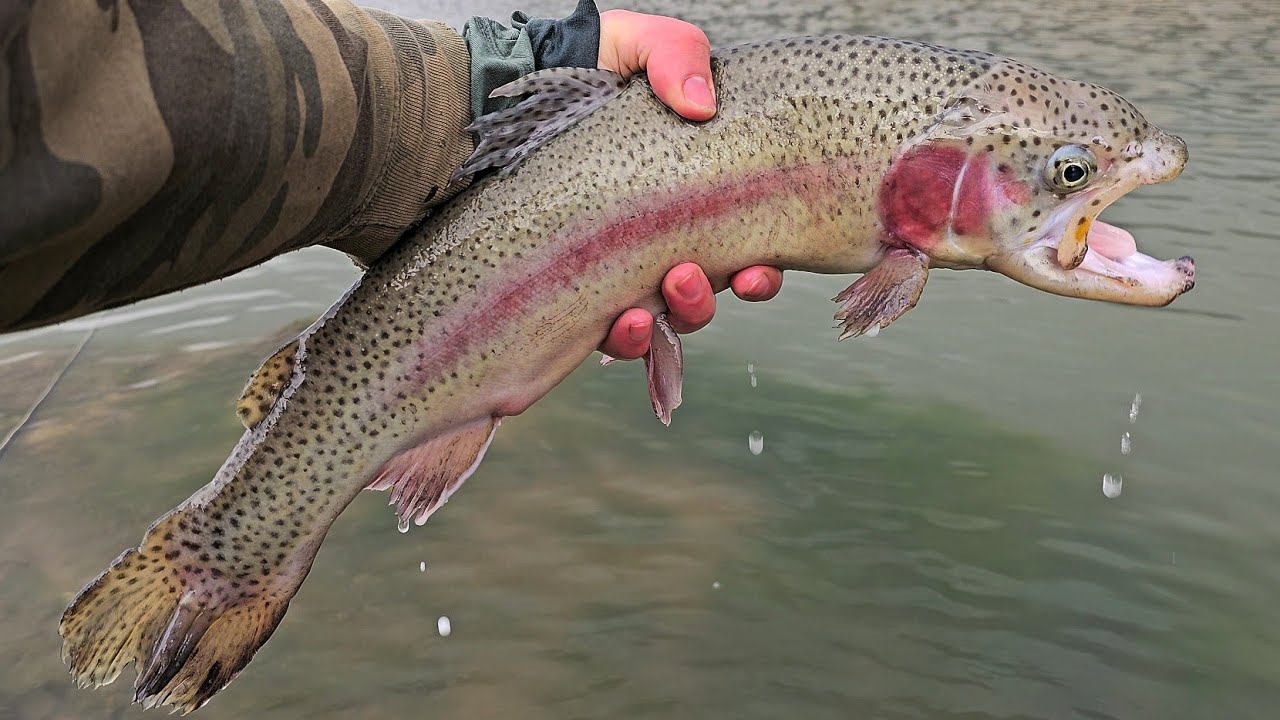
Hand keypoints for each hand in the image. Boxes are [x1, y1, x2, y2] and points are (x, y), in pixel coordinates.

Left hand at [595, 10, 781, 358]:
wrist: (489, 96)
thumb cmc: (574, 73)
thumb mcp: (631, 45)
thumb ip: (675, 52)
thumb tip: (702, 104)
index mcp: (689, 194)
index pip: (745, 247)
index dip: (762, 271)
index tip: (758, 270)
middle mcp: (660, 238)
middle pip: (707, 292)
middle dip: (708, 297)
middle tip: (686, 277)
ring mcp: (617, 268)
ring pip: (667, 320)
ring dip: (675, 317)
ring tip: (653, 302)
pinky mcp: (574, 290)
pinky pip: (612, 334)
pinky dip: (627, 338)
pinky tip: (622, 322)